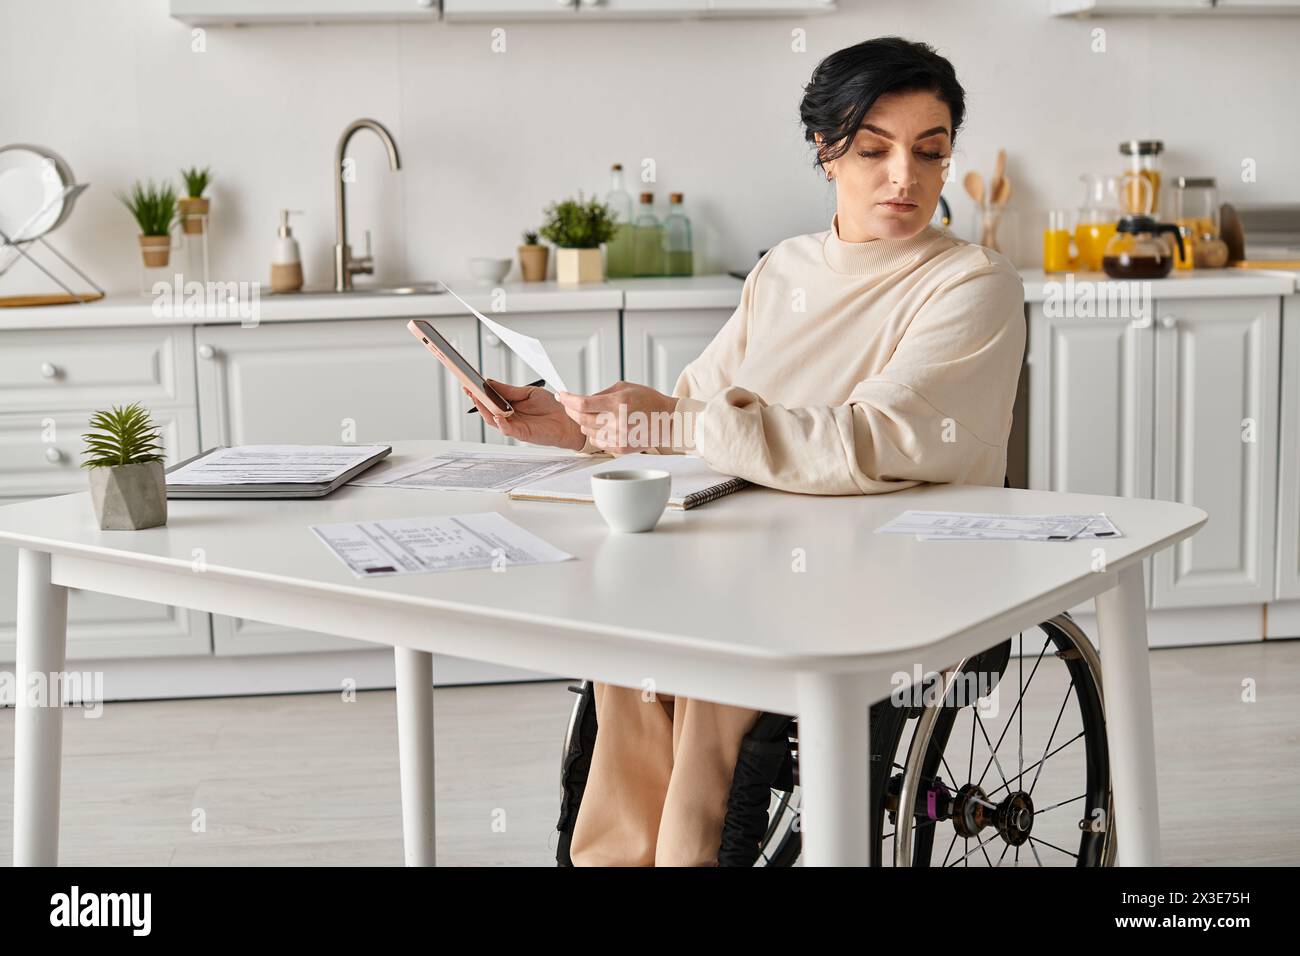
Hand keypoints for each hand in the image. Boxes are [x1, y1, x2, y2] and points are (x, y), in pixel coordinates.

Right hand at [465, 379, 585, 450]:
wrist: (568, 420)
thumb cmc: (551, 406)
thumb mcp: (528, 392)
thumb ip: (509, 390)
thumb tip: (490, 382)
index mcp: (510, 406)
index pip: (490, 399)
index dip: (479, 392)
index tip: (468, 383)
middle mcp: (510, 417)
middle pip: (488, 410)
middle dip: (477, 400)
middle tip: (469, 390)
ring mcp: (515, 426)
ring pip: (493, 420)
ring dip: (485, 410)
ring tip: (478, 399)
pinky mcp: (523, 434)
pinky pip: (508, 430)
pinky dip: (501, 424)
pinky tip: (496, 416)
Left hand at [555, 381, 678, 453]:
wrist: (667, 420)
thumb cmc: (648, 401)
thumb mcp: (624, 387)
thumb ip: (601, 394)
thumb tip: (580, 399)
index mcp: (618, 403)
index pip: (583, 404)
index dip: (567, 399)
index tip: (561, 395)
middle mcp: (618, 421)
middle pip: (581, 418)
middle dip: (571, 410)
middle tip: (568, 404)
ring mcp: (619, 437)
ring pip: (587, 431)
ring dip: (583, 422)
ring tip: (592, 414)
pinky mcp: (621, 448)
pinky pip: (597, 441)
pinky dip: (594, 433)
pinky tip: (602, 426)